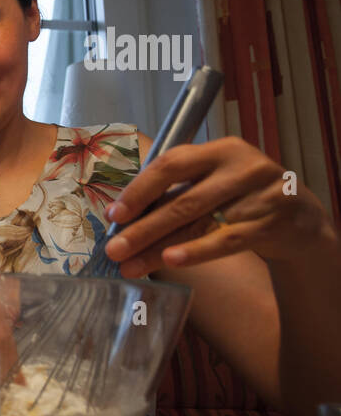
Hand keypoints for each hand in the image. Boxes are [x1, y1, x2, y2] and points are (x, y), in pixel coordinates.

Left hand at [104, 137, 331, 274]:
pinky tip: (171, 261)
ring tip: (130, 265)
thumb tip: (121, 220)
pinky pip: (227, 241)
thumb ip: (174, 194)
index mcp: (220, 150)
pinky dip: (196, 252)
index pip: (171, 164)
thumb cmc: (241, 199)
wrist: (300, 219)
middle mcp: (242, 167)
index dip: (139, 190)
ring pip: (200, 224)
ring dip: (159, 248)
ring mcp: (261, 195)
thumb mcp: (213, 183)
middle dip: (143, 228)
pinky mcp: (273, 224)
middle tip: (113, 250)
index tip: (114, 215)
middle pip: (183, 200)